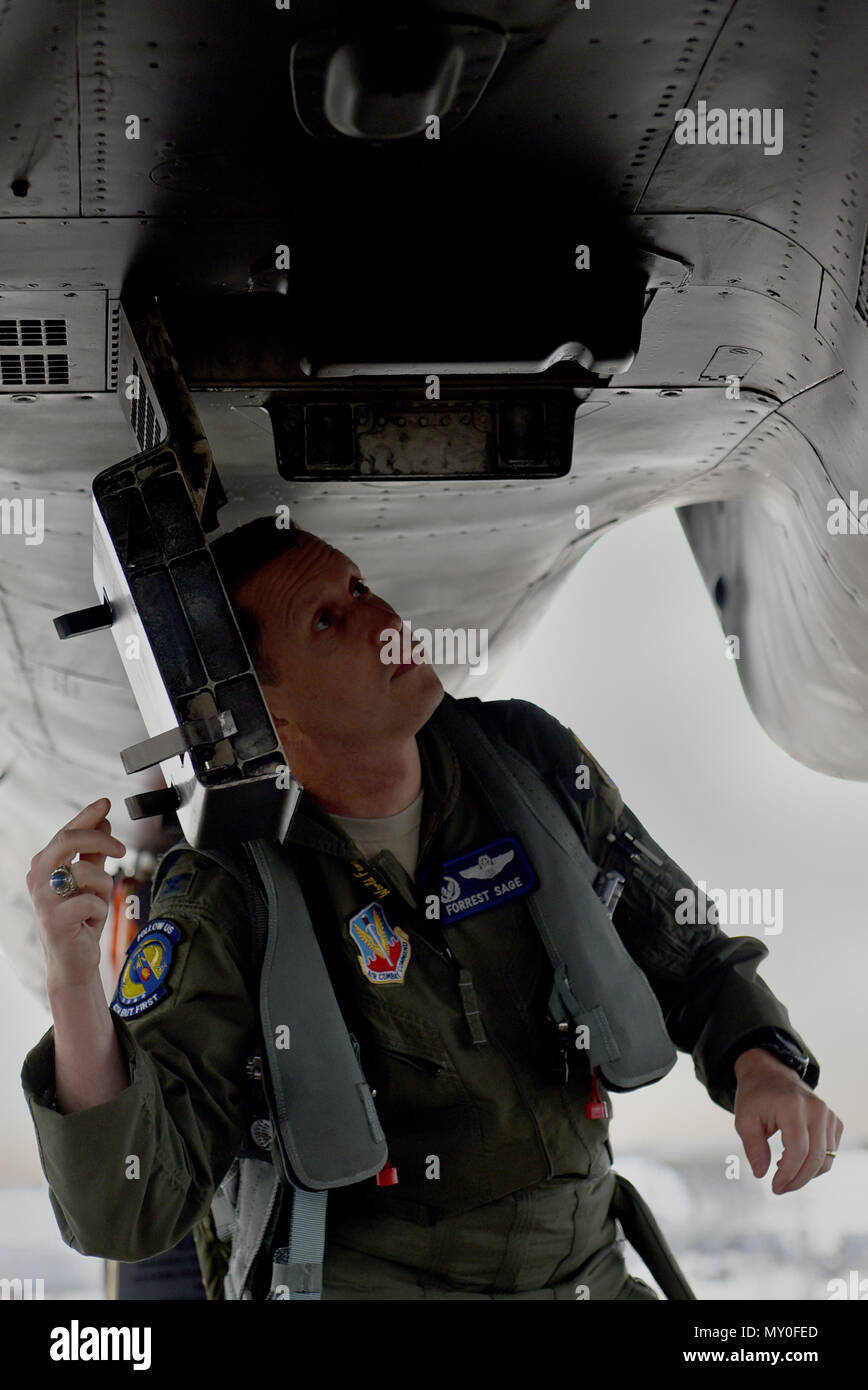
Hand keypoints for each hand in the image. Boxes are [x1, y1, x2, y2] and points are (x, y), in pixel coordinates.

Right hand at [26, 798, 126, 991]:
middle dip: (100, 839)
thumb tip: (104, 820)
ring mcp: (42, 898)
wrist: (74, 960)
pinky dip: (100, 911)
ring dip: (102, 890)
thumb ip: (94, 852)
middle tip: (121, 850)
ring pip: (87, 872)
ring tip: (94, 906)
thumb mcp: (90, 881)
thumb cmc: (80, 919)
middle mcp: (37, 878)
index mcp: (44, 865)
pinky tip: (89, 923)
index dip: (87, 815)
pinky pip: (93, 900)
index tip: (106, 802)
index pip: (66, 832)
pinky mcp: (54, 919)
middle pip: (69, 840)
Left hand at [734, 1047, 842, 1193]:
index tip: (775, 1187)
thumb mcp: (744, 1120)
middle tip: (779, 1188)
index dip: (788, 1174)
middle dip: (798, 1180)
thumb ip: (753, 1147)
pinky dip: (816, 1164)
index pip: (798, 1150)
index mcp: (793, 1106)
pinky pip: (830, 1152)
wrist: (770, 1074)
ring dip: (807, 1175)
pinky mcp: (834, 1121)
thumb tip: (761, 1174)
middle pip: (815, 1158)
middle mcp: (816, 1109)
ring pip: (826, 1159)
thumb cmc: (756, 1098)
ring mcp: (828, 1115)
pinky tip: (796, 1161)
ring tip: (784, 1172)